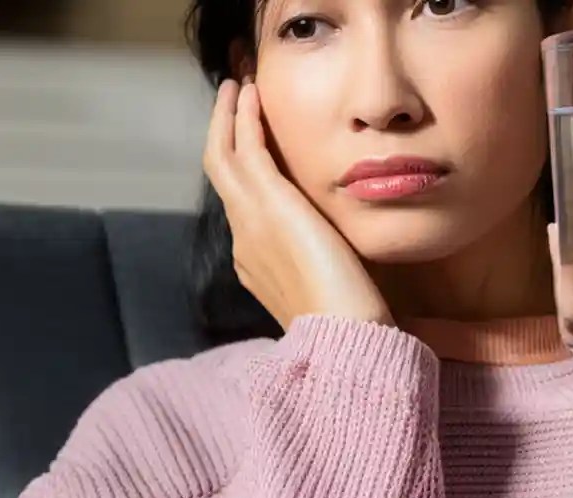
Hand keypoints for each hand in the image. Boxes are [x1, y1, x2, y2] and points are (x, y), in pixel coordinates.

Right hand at [203, 79, 392, 329]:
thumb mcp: (331, 286)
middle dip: (223, 132)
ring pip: (223, 156)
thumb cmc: (350, 321)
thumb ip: (325, 260)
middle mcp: (244, 240)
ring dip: (229, 117)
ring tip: (238, 86)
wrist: (344, 336)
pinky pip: (245, 149)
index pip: (241, 202)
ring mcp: (249, 222)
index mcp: (255, 262)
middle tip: (233, 97)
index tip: (251, 140)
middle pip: (221, 174)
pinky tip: (253, 94)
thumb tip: (341, 248)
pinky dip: (245, 119)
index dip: (242, 166)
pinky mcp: (267, 205)